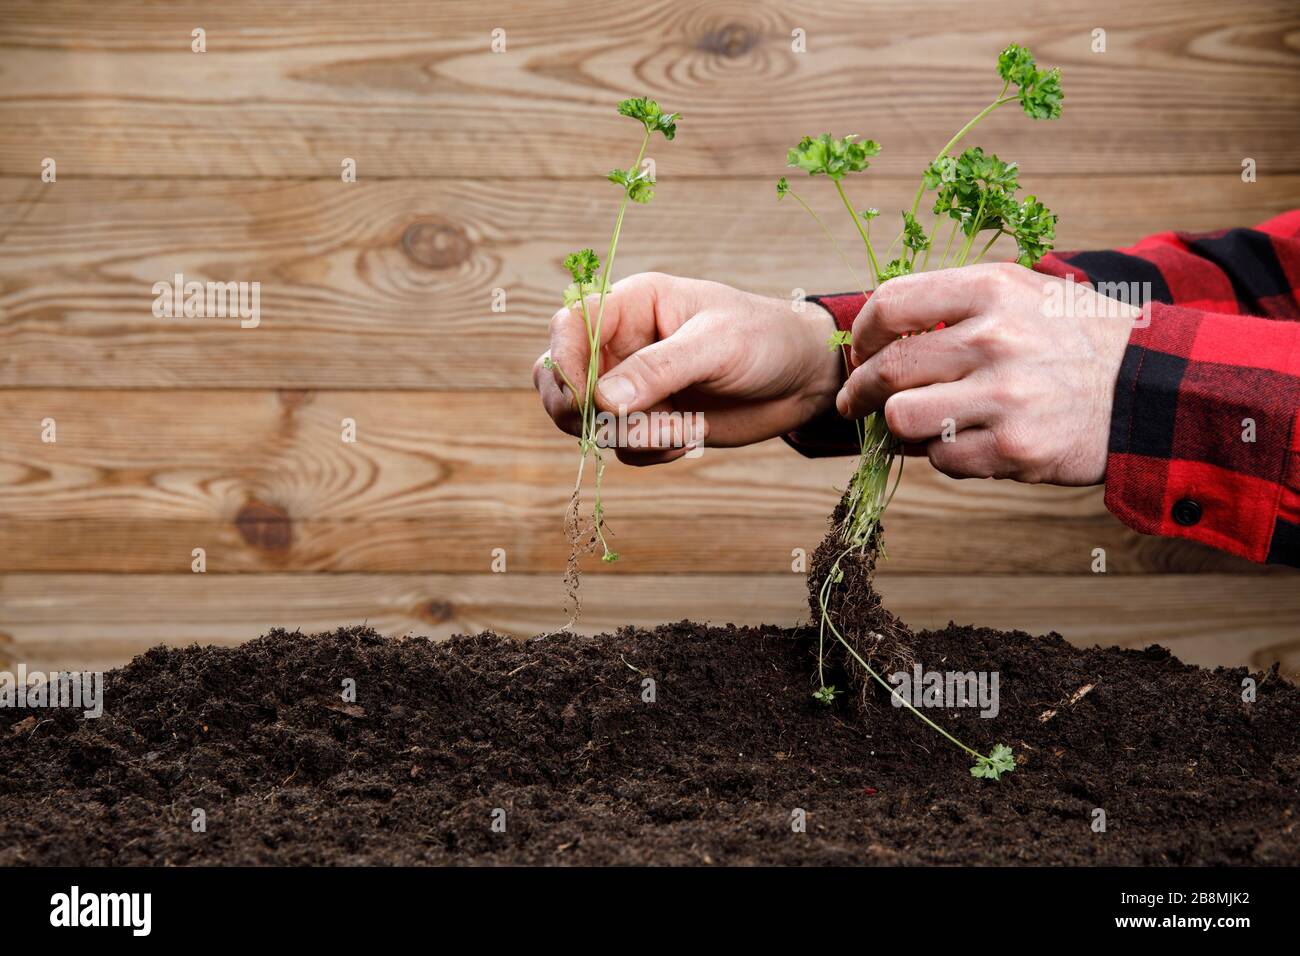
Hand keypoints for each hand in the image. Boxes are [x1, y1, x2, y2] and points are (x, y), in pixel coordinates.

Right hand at [534, 273, 841, 464]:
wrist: (804, 378)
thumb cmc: (765, 339)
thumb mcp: (716, 346)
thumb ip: (659, 370)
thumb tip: (601, 399)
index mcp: (632, 306)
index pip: (569, 327)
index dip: (565, 362)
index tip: (585, 398)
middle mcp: (623, 344)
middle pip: (559, 377)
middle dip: (575, 409)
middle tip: (612, 427)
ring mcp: (634, 386)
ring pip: (588, 420)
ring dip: (625, 436)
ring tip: (677, 430)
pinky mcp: (651, 420)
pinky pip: (623, 447)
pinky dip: (649, 451)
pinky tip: (689, 436)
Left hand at [837, 263, 1138, 484]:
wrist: (1156, 388)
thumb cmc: (1083, 338)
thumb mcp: (1030, 292)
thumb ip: (962, 303)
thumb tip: (887, 326)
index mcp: (993, 289)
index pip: (892, 304)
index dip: (862, 333)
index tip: (860, 350)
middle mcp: (994, 339)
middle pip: (888, 369)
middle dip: (860, 390)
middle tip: (856, 402)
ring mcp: (1004, 397)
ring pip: (903, 419)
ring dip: (897, 428)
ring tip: (910, 427)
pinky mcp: (1015, 449)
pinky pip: (943, 460)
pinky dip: (942, 456)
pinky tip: (962, 443)